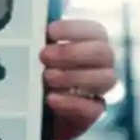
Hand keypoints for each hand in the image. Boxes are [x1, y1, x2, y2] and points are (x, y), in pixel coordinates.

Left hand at [41, 19, 116, 139]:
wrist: (42, 106)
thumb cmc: (43, 70)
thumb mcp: (42, 53)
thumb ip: (44, 40)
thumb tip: (33, 30)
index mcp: (92, 43)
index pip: (96, 30)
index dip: (74, 29)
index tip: (50, 32)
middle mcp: (102, 64)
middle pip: (103, 53)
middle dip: (71, 52)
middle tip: (44, 55)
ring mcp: (101, 88)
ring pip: (105, 79)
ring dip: (73, 76)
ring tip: (47, 76)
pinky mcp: (94, 111)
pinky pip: (93, 107)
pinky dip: (71, 102)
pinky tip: (52, 98)